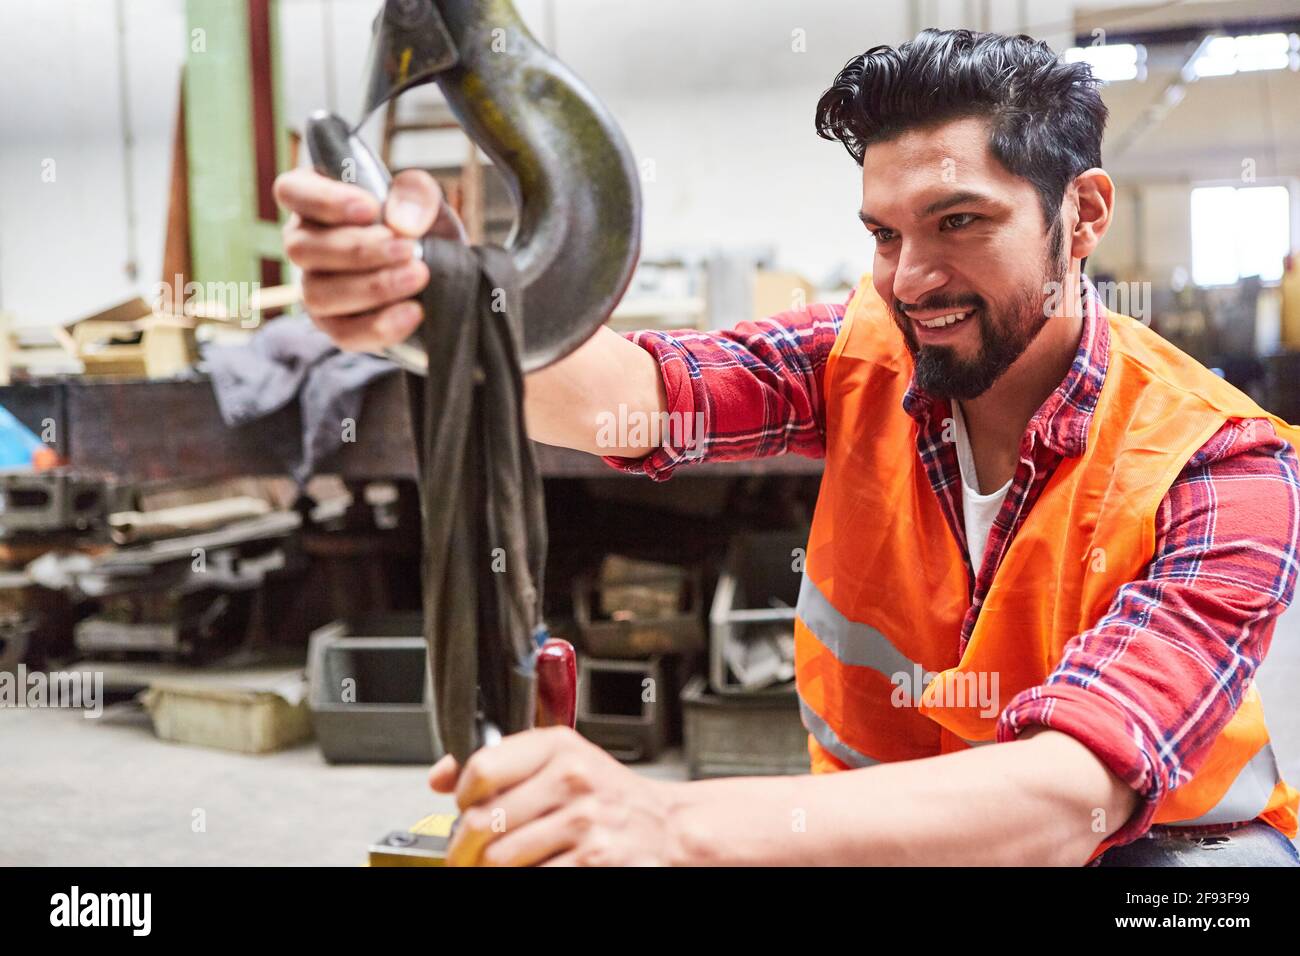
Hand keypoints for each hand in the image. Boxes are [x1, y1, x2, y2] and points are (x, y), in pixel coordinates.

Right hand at [273, 166, 462, 351]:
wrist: (444, 273)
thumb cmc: (419, 224)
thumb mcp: (425, 198)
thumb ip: (415, 194)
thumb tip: (401, 224)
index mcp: (315, 200)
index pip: (291, 192)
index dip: (323, 201)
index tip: (369, 209)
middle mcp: (304, 243)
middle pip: (301, 249)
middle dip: (359, 250)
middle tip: (407, 248)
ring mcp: (314, 287)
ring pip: (317, 294)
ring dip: (372, 287)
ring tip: (418, 276)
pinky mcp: (335, 325)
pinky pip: (343, 333)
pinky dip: (380, 325)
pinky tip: (413, 311)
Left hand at [430, 726, 674, 866]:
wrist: (668, 830)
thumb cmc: (611, 797)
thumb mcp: (564, 761)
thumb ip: (504, 763)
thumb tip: (441, 778)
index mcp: (560, 747)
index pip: (483, 767)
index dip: (462, 796)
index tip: (464, 808)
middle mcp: (574, 779)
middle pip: (484, 822)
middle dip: (464, 848)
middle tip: (466, 855)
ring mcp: (585, 823)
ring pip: (500, 859)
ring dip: (487, 870)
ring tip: (495, 866)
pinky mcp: (593, 863)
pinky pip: (532, 878)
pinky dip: (524, 878)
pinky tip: (532, 870)